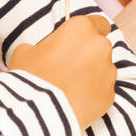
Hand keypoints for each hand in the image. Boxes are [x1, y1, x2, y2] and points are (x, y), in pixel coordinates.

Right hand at [10, 15, 116, 129]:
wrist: (36, 113)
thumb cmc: (29, 77)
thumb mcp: (26, 51)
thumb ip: (44, 45)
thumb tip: (45, 51)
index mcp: (81, 28)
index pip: (99, 23)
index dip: (90, 32)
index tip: (80, 42)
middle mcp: (100, 46)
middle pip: (100, 48)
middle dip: (89, 55)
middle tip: (69, 68)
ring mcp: (108, 72)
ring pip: (104, 70)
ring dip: (92, 76)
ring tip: (69, 88)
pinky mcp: (109, 95)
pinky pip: (103, 91)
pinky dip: (93, 95)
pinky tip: (74, 101)